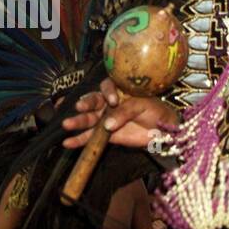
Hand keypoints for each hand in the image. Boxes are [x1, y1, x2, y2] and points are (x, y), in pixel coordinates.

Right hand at [61, 78, 180, 150]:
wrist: (162, 130)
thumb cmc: (155, 110)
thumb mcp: (142, 106)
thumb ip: (124, 112)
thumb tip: (107, 125)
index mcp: (118, 90)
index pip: (106, 86)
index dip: (107, 92)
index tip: (113, 101)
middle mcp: (108, 103)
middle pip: (93, 101)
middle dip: (86, 104)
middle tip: (80, 107)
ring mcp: (105, 119)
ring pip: (89, 119)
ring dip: (77, 122)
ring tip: (67, 124)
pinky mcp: (106, 135)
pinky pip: (90, 137)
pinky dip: (79, 140)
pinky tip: (68, 142)